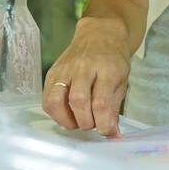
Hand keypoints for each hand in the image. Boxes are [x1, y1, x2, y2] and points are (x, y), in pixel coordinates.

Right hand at [43, 20, 130, 137]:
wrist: (99, 34)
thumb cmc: (113, 60)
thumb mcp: (122, 81)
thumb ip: (114, 108)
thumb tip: (112, 134)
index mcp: (107, 69)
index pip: (101, 102)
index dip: (103, 123)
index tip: (106, 132)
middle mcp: (83, 67)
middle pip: (78, 101)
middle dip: (85, 121)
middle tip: (92, 124)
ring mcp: (65, 69)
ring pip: (56, 100)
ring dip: (66, 120)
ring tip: (77, 122)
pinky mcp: (52, 72)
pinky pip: (47, 97)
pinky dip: (56, 112)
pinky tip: (67, 114)